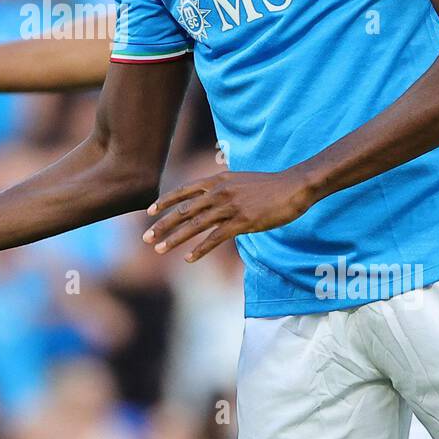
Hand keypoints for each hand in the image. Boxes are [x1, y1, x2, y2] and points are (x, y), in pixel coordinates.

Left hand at [143, 168, 318, 261]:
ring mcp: (230, 207)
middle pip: (184, 210)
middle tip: (146, 238)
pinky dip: (200, 250)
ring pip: (194, 225)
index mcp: (217, 180)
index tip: (149, 212)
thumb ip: (223, 186)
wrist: (293, 187)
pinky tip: (188, 259)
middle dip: (162, 225)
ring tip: (159, 250)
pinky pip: (215, 238)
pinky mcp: (242, 222)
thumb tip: (211, 193)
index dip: (165, 202)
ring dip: (174, 239)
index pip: (183, 190)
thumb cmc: (269, 185)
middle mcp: (219, 192)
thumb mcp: (240, 179)